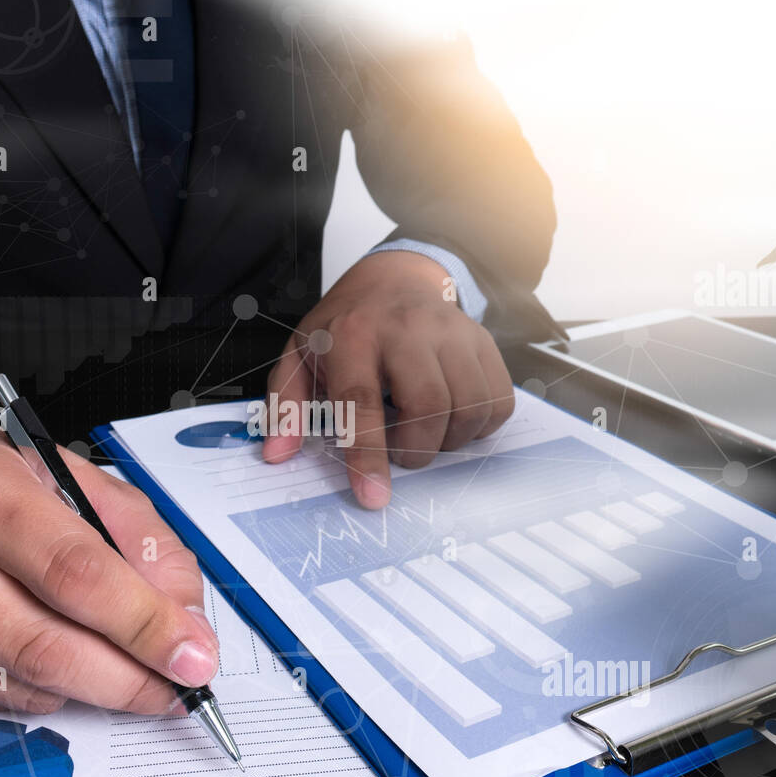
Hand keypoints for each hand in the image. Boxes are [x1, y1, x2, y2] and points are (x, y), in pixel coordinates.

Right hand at [0, 398, 216, 713]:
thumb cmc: (5, 485)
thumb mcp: (87, 484)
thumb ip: (149, 548)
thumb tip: (188, 628)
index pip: (72, 570)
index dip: (141, 623)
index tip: (192, 655)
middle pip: (41, 644)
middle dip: (125, 679)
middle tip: (172, 688)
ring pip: (19, 685)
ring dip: (89, 689)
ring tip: (120, 668)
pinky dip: (43, 694)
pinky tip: (54, 660)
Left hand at [262, 250, 514, 507]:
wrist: (393, 279)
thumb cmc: (342, 328)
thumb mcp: (300, 357)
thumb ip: (286, 406)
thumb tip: (277, 454)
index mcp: (353, 334)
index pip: (362, 401)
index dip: (368, 455)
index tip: (373, 497)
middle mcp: (407, 328)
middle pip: (429, 407)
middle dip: (417, 451)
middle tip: (401, 453)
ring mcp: (452, 331)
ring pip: (470, 407)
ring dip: (449, 441)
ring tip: (425, 434)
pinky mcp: (482, 341)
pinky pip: (498, 401)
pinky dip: (480, 426)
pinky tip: (453, 418)